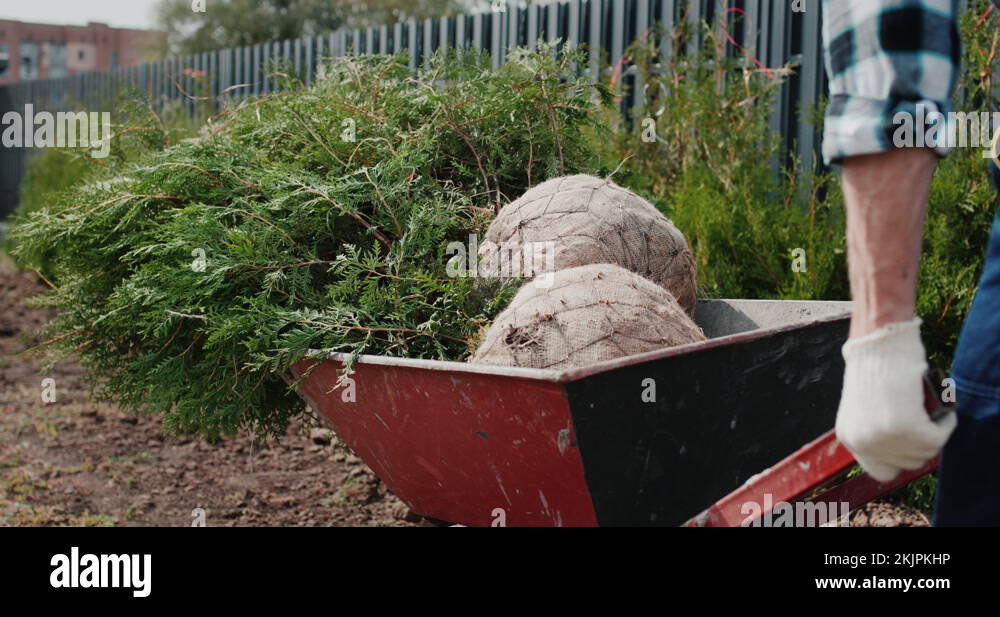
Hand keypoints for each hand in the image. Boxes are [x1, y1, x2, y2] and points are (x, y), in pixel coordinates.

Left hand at [835, 318, 956, 482]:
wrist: (878, 343)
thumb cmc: (874, 367)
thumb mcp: (864, 406)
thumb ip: (875, 429)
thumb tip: (900, 446)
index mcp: (849, 437)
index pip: (880, 470)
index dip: (899, 460)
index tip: (910, 444)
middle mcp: (863, 442)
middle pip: (907, 464)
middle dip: (920, 445)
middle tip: (925, 423)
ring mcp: (884, 438)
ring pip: (925, 452)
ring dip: (934, 433)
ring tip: (931, 412)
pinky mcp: (908, 428)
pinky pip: (939, 437)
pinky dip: (946, 423)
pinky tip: (943, 411)